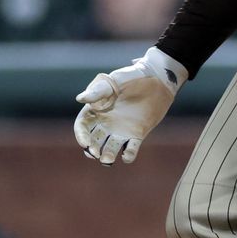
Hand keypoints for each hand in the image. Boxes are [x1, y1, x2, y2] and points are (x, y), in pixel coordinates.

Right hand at [74, 47, 185, 164]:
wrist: (156, 79)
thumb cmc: (131, 77)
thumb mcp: (112, 82)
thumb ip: (97, 91)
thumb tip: (80, 99)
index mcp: (95, 110)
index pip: (83, 127)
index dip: (81, 135)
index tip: (85, 142)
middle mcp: (106, 123)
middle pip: (94, 141)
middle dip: (92, 150)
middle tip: (96, 154)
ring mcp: (121, 130)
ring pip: (110, 148)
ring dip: (107, 156)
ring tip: (108, 160)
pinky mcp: (137, 134)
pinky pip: (130, 148)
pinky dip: (128, 155)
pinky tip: (127, 157)